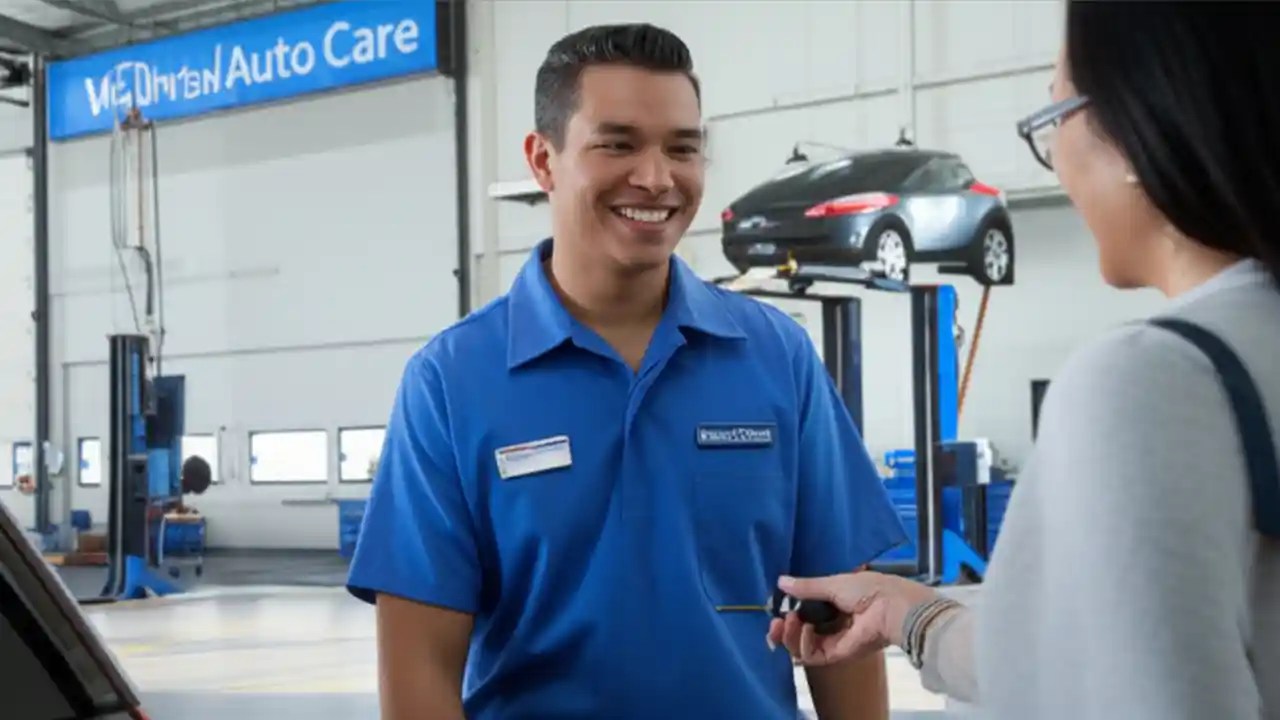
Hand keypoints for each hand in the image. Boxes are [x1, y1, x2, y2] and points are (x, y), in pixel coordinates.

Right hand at [766, 571, 937, 665]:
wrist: (890, 606)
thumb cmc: (867, 589)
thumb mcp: (832, 582)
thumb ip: (806, 587)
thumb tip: (780, 582)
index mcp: (832, 603)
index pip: (802, 612)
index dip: (787, 611)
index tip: (775, 607)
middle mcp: (830, 623)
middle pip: (797, 633)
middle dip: (782, 629)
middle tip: (775, 622)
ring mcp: (833, 641)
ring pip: (801, 646)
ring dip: (789, 635)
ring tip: (788, 622)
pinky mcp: (836, 655)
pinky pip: (812, 655)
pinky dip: (803, 643)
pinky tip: (805, 629)